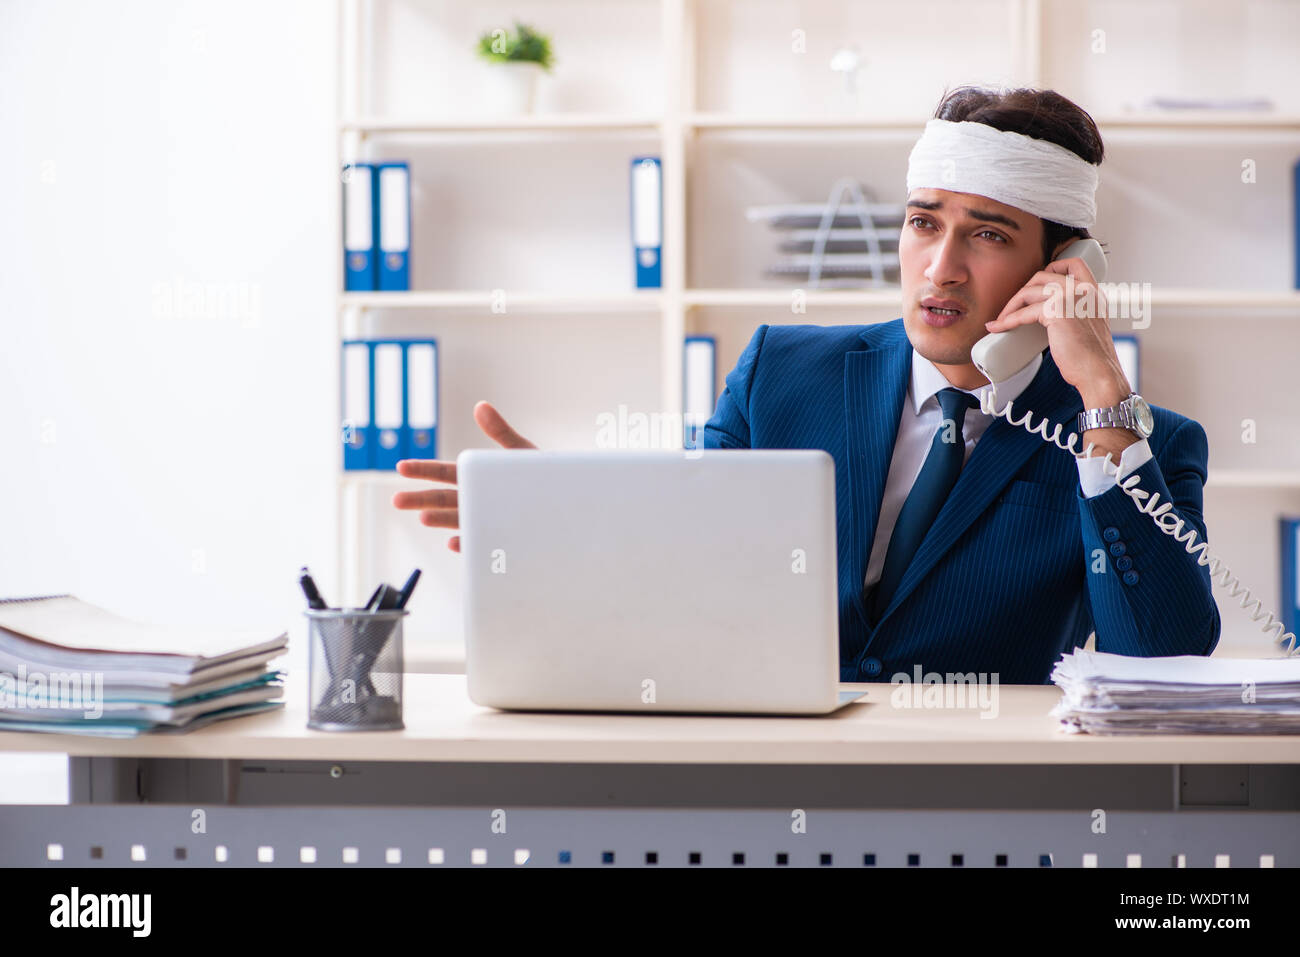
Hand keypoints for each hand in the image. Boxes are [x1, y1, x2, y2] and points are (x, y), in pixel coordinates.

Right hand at [391, 401, 535, 552]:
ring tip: (424, 517)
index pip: (443, 473)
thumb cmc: (543, 475)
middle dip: (419, 499)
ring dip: (440, 519)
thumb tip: (481, 405)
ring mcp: (485, 520)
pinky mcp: (498, 539)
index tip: (401, 467)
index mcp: (477, 476)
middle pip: (442, 499)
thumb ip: (500, 431)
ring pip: (457, 521)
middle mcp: (476, 500)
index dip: (422, 470)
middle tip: (397, 500)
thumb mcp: (521, 451)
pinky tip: (455, 541)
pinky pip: (479, 543)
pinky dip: (466, 542)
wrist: (569, 501)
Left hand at [982, 256, 1129, 407]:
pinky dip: (1008, 320)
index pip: (1074, 263)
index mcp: (1093, 292)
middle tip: (1013, 308)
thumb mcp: (1089, 325)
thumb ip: (1076, 311)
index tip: (1036, 283)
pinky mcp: (1057, 312)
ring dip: (1010, 306)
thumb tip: (1049, 312)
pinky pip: (1024, 312)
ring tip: (1001, 320)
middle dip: (1022, 291)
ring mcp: (1071, 298)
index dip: (1052, 266)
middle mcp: (1084, 290)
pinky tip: (999, 327)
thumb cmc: (1092, 357)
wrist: (1098, 372)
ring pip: (1029, 291)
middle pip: (1042, 276)